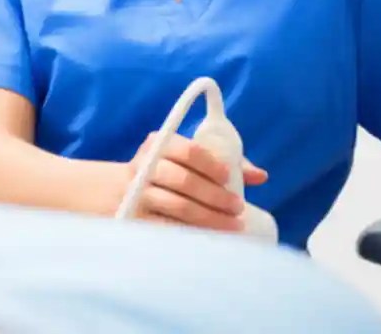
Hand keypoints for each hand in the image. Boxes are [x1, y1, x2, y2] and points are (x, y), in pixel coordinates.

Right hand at [124, 131, 267, 232]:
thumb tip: (261, 176)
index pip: (188, 150)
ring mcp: (138, 192)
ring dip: (209, 217)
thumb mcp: (188, 159)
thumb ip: (225, 163)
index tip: (229, 177)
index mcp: (159, 143)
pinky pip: (166, 226)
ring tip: (232, 225)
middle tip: (238, 207)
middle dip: (216, 196)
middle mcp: (145, 165)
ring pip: (178, 205)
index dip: (211, 164)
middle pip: (184, 180)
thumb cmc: (168, 172)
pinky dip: (190, 232)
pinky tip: (209, 237)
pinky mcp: (135, 216)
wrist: (120, 190)